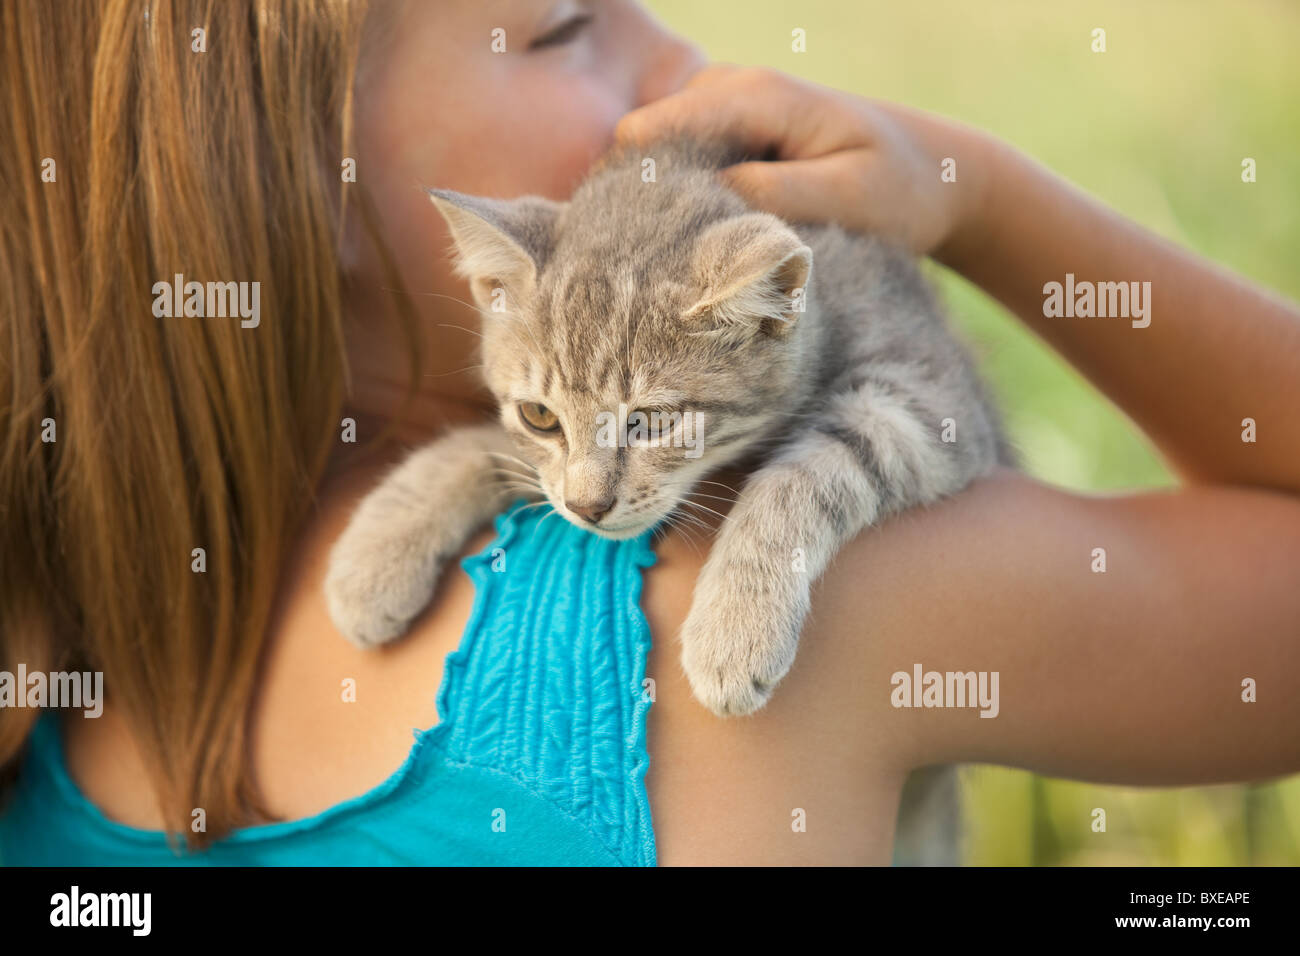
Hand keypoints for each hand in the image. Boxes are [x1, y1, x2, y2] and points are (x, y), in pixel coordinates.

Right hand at [615, 64, 995, 258]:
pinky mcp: (731, 134)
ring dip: (663, 204)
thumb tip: (705, 199)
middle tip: (654, 265)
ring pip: (659, 156)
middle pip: (646, 141)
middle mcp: (733, 89)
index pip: (655, 131)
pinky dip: (683, 202)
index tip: (630, 247)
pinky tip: (695, 244)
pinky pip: (682, 165)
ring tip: (674, 261)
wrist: (934, 175)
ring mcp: (728, 108)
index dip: (634, 188)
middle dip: (644, 197)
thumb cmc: (900, 191)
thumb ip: (775, 194)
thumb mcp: (846, 199)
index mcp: (757, 95)